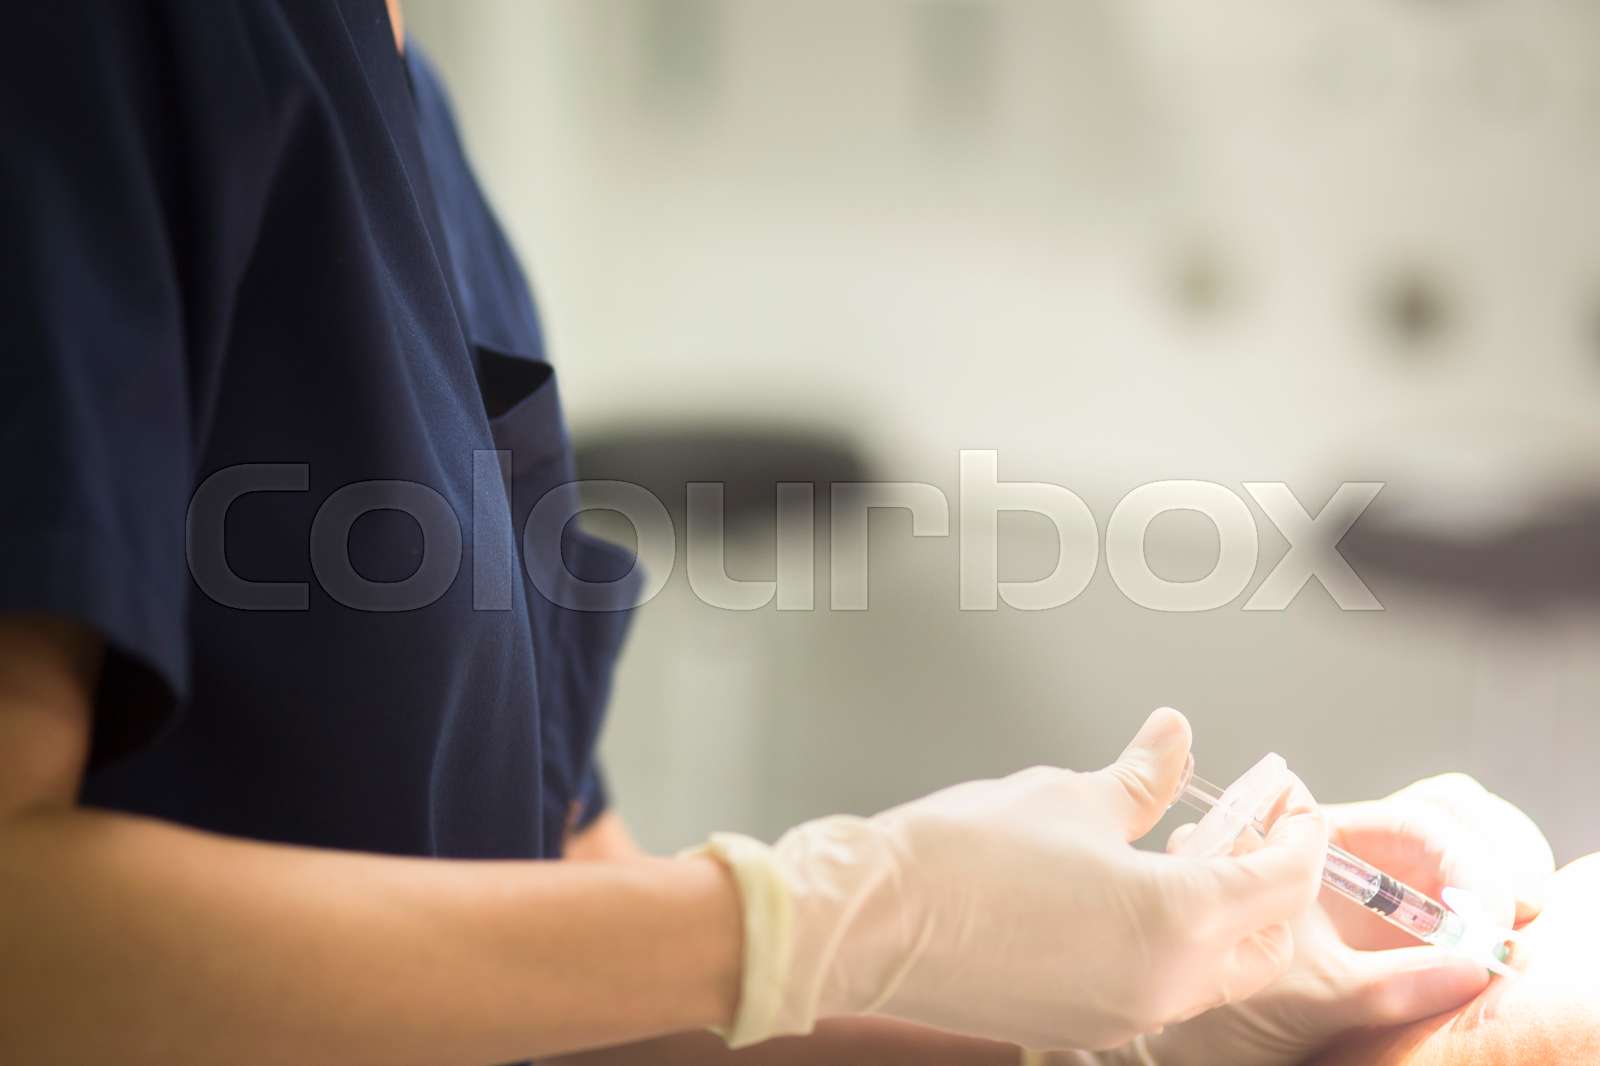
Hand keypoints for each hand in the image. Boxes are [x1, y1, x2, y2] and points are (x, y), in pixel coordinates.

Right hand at [697, 708, 1327, 1051]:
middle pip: (1266, 939)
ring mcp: (1128, 1015)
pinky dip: (1175, 949)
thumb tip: (1174, 738)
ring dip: (1225, 920)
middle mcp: (1168, 982)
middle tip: (1257, 831)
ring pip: (1217, 973)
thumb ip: (1141, 776)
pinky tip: (1138, 904)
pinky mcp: (1086, 1029)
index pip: (1282, 879)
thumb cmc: (964, 858)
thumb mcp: (1069, 796)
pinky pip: (1162, 991)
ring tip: (1190, 859)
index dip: (1298, 832)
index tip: (1290, 802)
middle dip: (1275, 884)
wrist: (878, 922)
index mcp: (1178, 917)